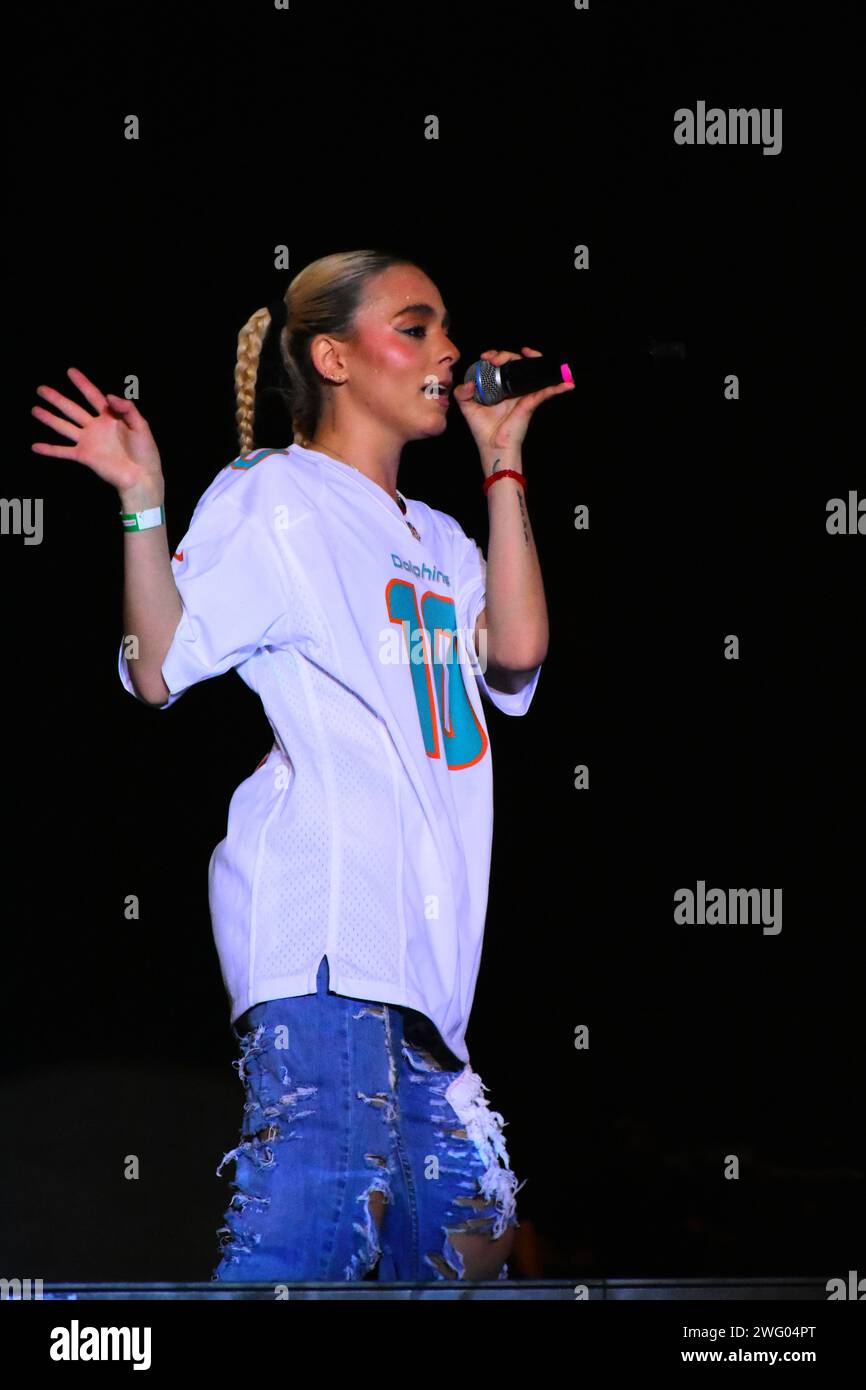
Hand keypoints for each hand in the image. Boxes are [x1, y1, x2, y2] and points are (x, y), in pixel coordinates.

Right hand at [31, 367, 162, 494]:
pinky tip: (35, 446)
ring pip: (64, 426)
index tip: (70, 371)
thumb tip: (108, 395)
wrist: (141, 476)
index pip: (92, 396)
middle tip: (41, 389)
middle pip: (72, 409)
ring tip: (35, 409)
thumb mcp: (141, 426)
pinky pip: (63, 451)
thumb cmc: (145, 451)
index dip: (82, 383)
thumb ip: (127, 409)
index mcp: (110, 417)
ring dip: (49, 418)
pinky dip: (49, 449)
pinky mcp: (84, 456)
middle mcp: (96, 427)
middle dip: (57, 399)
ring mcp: (88, 441)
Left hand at [451, 346, 574, 454]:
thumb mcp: (467, 408)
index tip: (486, 358)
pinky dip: (558, 387)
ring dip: (534, 357)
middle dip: (506, 354)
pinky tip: (567, 383)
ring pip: (533, 370)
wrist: (493, 446)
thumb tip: (470, 383)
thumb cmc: (483, 429)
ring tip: (527, 352)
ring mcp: (523, 393)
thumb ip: (463, 393)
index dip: (495, 355)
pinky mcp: (531, 402)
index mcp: (498, 386)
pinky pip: (547, 392)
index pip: (500, 364)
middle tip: (495, 360)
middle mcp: (512, 387)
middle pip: (515, 362)